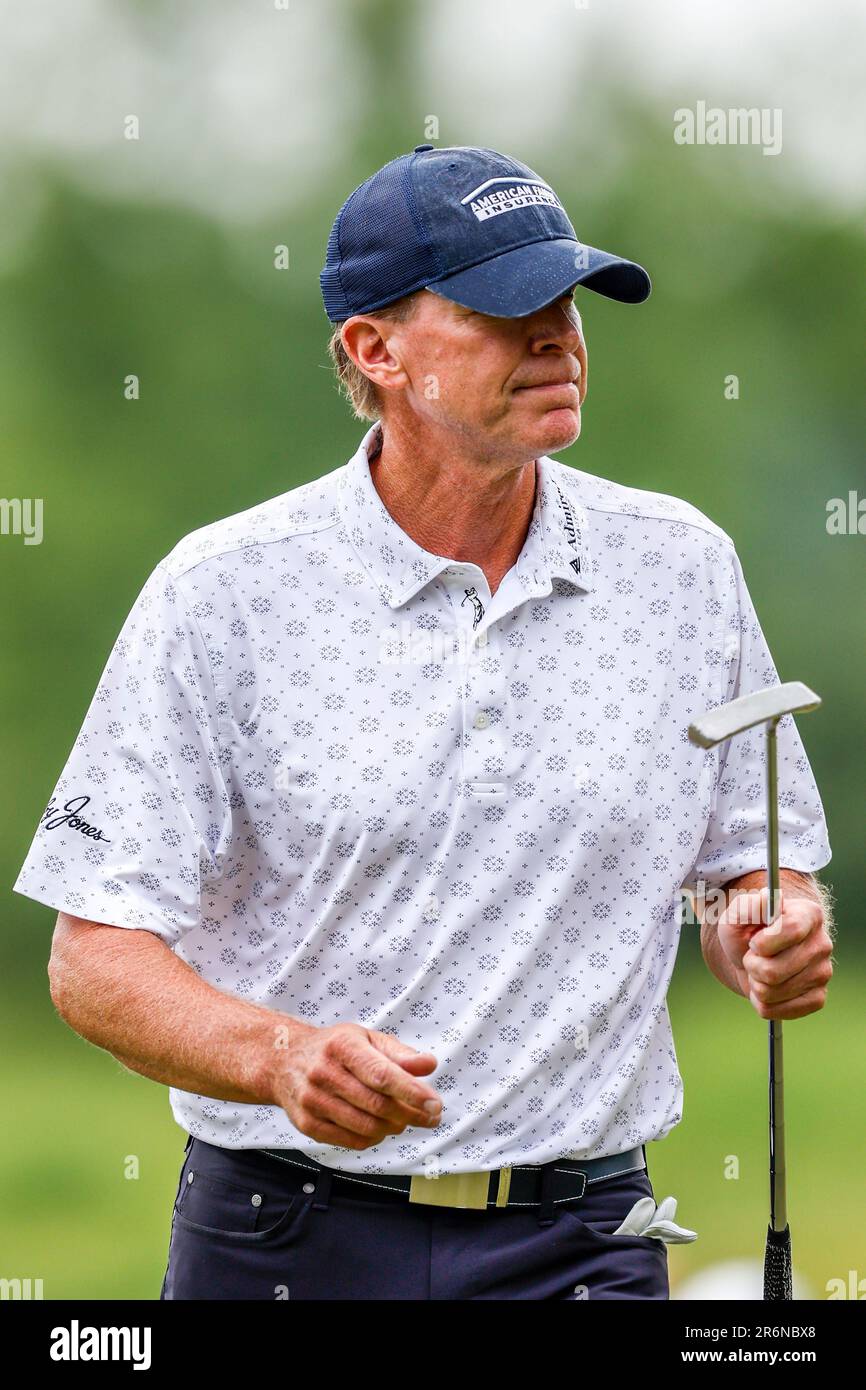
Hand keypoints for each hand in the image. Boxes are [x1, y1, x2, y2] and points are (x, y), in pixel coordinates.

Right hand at [269, 1021, 442, 1150]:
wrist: (284, 1061)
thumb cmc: (334, 1049)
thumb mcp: (366, 1039)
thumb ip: (399, 1054)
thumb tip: (429, 1064)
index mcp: (342, 1046)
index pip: (382, 1075)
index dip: (411, 1092)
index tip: (435, 1104)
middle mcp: (324, 1073)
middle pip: (377, 1105)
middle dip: (410, 1114)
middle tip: (430, 1116)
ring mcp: (312, 1100)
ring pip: (366, 1127)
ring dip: (394, 1128)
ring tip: (403, 1120)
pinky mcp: (307, 1124)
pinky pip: (351, 1141)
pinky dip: (373, 1139)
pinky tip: (380, 1127)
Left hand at [717, 885, 832, 1020]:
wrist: (750, 957)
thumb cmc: (746, 931)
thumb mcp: (738, 913)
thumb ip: (749, 905)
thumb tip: (769, 898)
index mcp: (809, 915)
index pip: (792, 930)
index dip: (764, 942)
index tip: (753, 943)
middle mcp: (822, 944)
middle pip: (775, 970)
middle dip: (751, 965)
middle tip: (753, 957)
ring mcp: (823, 973)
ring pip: (772, 991)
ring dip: (755, 983)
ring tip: (760, 971)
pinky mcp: (818, 998)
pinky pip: (777, 1010)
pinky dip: (762, 1002)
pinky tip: (767, 988)